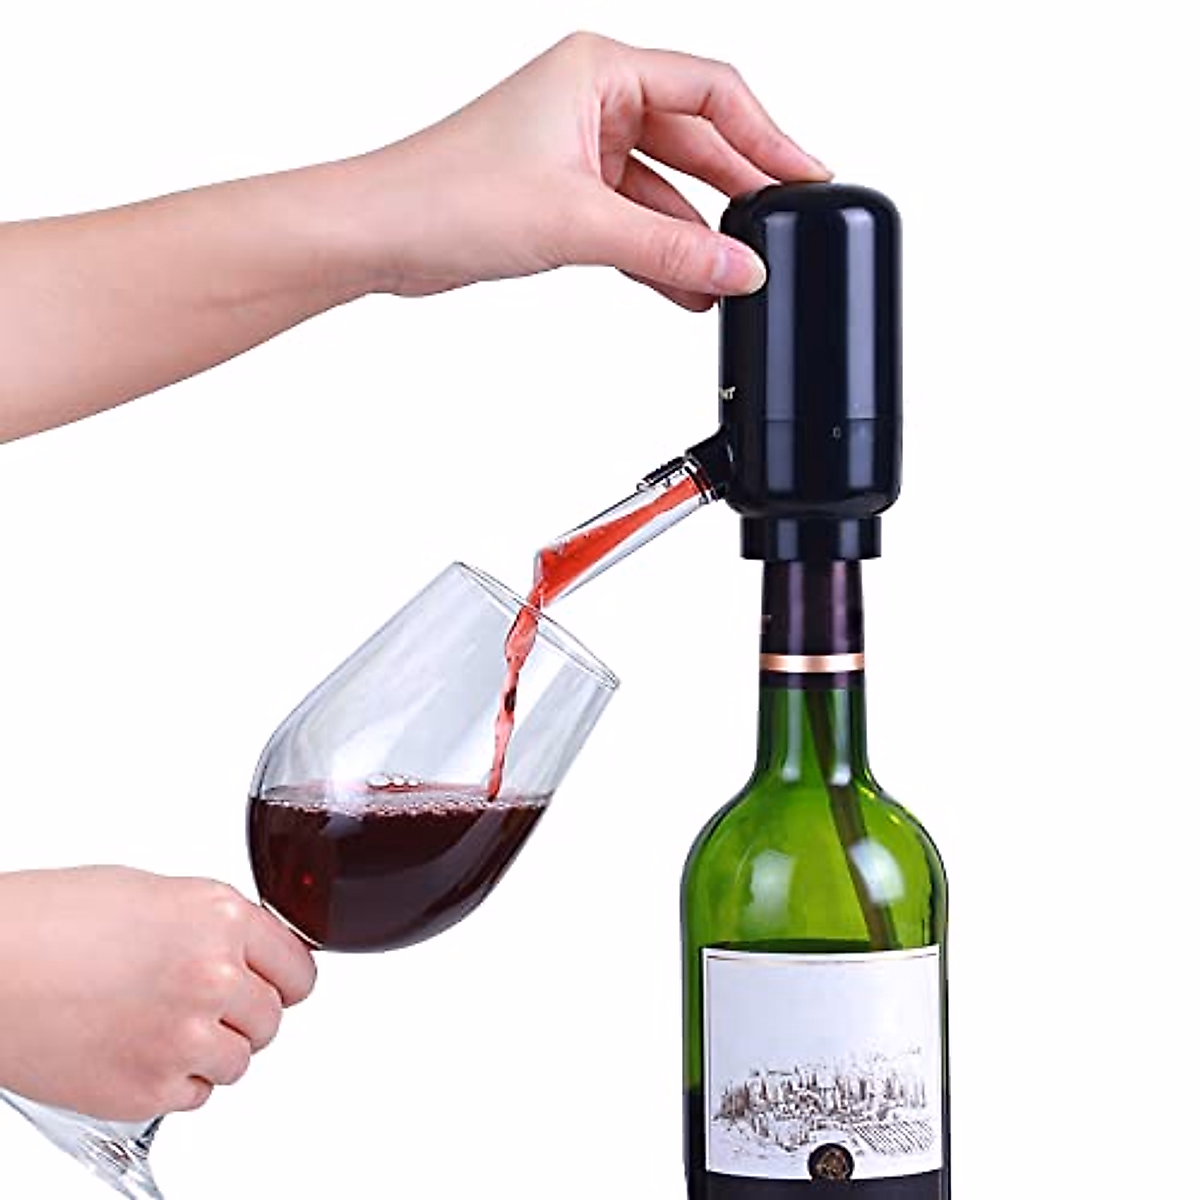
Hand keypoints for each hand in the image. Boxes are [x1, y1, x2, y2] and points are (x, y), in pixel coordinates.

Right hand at [0, 867, 315, 1120]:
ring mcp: (183, 1037)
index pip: (299, 969)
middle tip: (199, 1005)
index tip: (271, 985)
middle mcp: (213, 977)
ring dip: (210, 1051)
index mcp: (223, 919)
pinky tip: (134, 1050)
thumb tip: (250, 951)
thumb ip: (216, 925)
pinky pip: (193, 1097)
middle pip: (272, 1019)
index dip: (281, 979)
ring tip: (159, 1025)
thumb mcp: (158, 894)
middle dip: (242, 1015)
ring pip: (239, 1062)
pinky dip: (171, 1083)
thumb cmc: (54, 920)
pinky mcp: (147, 1090)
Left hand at [351, 32, 830, 308]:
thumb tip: (739, 267)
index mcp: (597, 71)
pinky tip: (688, 286)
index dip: (766, 137)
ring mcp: (576, 150)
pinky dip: (658, 253)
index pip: (712, 93)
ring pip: (662, 190)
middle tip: (779, 234)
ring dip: (695, 235)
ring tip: (733, 279)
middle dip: (735, 192)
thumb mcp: (578, 223)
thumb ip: (669, 248)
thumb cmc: (446, 195)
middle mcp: (589, 101)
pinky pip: (632, 222)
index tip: (805, 178)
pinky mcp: (562, 196)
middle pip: (693, 142)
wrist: (377, 236)